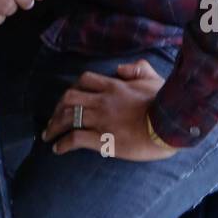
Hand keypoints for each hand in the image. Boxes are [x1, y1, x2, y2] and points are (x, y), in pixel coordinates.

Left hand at [41, 59, 176, 160]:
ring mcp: (100, 120)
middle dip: (58, 108)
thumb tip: (120, 69)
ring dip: (54, 126)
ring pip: (68, 118)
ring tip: (48, 135)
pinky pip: (75, 139)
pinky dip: (63, 143)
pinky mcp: (102, 139)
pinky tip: (58, 149)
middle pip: (69, 99)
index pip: (84, 81)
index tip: (69, 99)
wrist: (169, 125)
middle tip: (53, 119)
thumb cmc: (165, 103)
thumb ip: (137, 69)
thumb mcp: (153, 78)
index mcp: (113, 86)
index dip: (73, 89)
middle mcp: (102, 101)